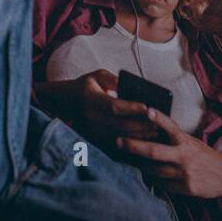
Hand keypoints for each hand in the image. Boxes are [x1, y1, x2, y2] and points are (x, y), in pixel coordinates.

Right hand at [39, 69, 158, 147]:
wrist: (63, 102)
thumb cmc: (85, 86)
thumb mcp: (98, 76)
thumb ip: (115, 80)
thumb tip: (134, 89)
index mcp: (90, 99)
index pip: (114, 106)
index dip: (132, 108)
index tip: (148, 107)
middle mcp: (89, 117)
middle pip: (118, 125)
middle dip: (140, 125)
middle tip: (158, 123)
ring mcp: (90, 131)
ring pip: (117, 137)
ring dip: (137, 136)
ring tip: (154, 132)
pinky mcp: (92, 139)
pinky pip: (113, 144)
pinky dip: (129, 143)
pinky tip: (142, 140)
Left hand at [117, 108, 221, 199]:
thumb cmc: (205, 158)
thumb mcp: (192, 144)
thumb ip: (174, 141)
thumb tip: (151, 137)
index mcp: (186, 142)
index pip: (171, 127)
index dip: (159, 119)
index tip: (148, 111)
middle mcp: (184, 155)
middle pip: (154, 151)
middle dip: (134, 146)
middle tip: (118, 141)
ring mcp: (183, 173)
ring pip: (153, 171)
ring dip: (144, 168)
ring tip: (139, 164)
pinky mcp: (184, 187)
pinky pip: (161, 184)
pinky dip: (156, 181)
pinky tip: (156, 178)